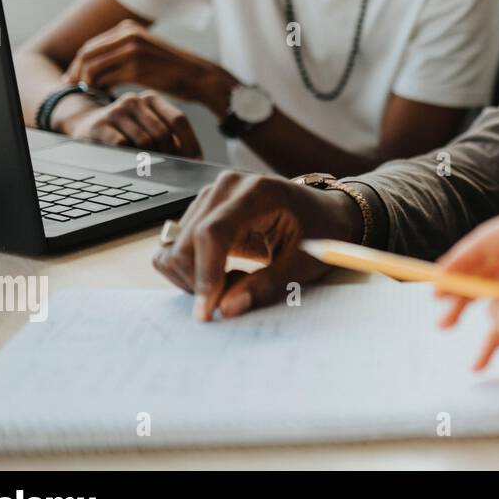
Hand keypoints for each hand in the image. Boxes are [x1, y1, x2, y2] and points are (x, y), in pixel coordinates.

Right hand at [58, 88, 202, 158]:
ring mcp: (115, 111)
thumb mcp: (147, 125)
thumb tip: (193, 159)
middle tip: (173, 169)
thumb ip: (168, 136)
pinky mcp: (99, 125)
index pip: (179, 120)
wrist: (86, 124)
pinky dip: (130, 157)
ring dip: (151, 158)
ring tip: (151, 165)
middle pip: (163, 133)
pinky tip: (129, 161)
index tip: (196, 161)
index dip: (190, 143)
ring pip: (145, 141)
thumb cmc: (126, 129)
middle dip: (172, 155)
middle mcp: (135, 100)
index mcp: (152, 99)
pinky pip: (123, 146)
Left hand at [64, 19, 227, 108]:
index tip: (74, 78)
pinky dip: (100, 89)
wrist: (199, 77)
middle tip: (74, 88)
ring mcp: (132, 51)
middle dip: (77, 73)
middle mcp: (128, 35)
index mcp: (129, 28)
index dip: (78, 64)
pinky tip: (106, 96)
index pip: (91, 46)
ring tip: (93, 94)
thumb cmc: (173, 69)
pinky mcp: (136, 68)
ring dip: (88, 83)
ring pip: (93, 68)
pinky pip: (106, 79)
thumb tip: (96, 64)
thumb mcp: (146, 50)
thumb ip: (123, 50)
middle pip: (87, 55)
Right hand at [153, 171, 358, 321]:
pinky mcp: (202, 210)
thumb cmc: (320, 232)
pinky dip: (188, 268)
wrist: (324, 211)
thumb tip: (227, 308)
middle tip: (235, 295)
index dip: (205, 274)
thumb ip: (267, 285)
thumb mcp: (305, 263)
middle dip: (200, 281)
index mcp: (258, 192)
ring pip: (175, 246)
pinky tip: (219, 271)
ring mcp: (211, 196)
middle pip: (188, 241)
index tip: (207, 311)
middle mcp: (227, 187)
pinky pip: (175, 244)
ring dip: (195, 276)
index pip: (214, 232)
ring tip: (234, 279)